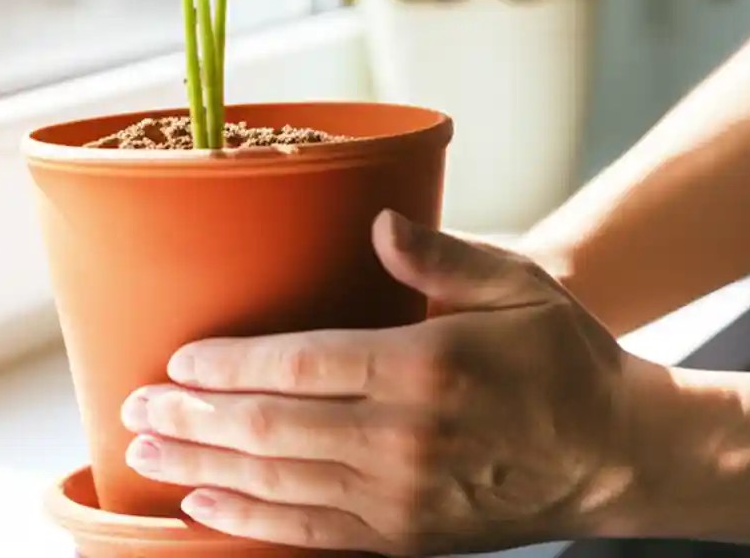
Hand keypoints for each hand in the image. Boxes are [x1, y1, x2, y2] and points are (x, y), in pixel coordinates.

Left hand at [120, 210, 643, 555]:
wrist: (615, 457)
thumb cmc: (560, 359)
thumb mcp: (515, 285)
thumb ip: (441, 255)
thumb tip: (377, 223)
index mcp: (425, 367)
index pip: (299, 363)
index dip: (228, 363)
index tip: (178, 356)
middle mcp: (404, 439)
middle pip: (269, 428)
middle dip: (192, 415)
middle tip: (134, 404)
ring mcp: (400, 497)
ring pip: (276, 482)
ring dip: (201, 464)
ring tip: (145, 447)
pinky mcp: (403, 538)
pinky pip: (308, 532)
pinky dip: (248, 520)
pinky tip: (203, 503)